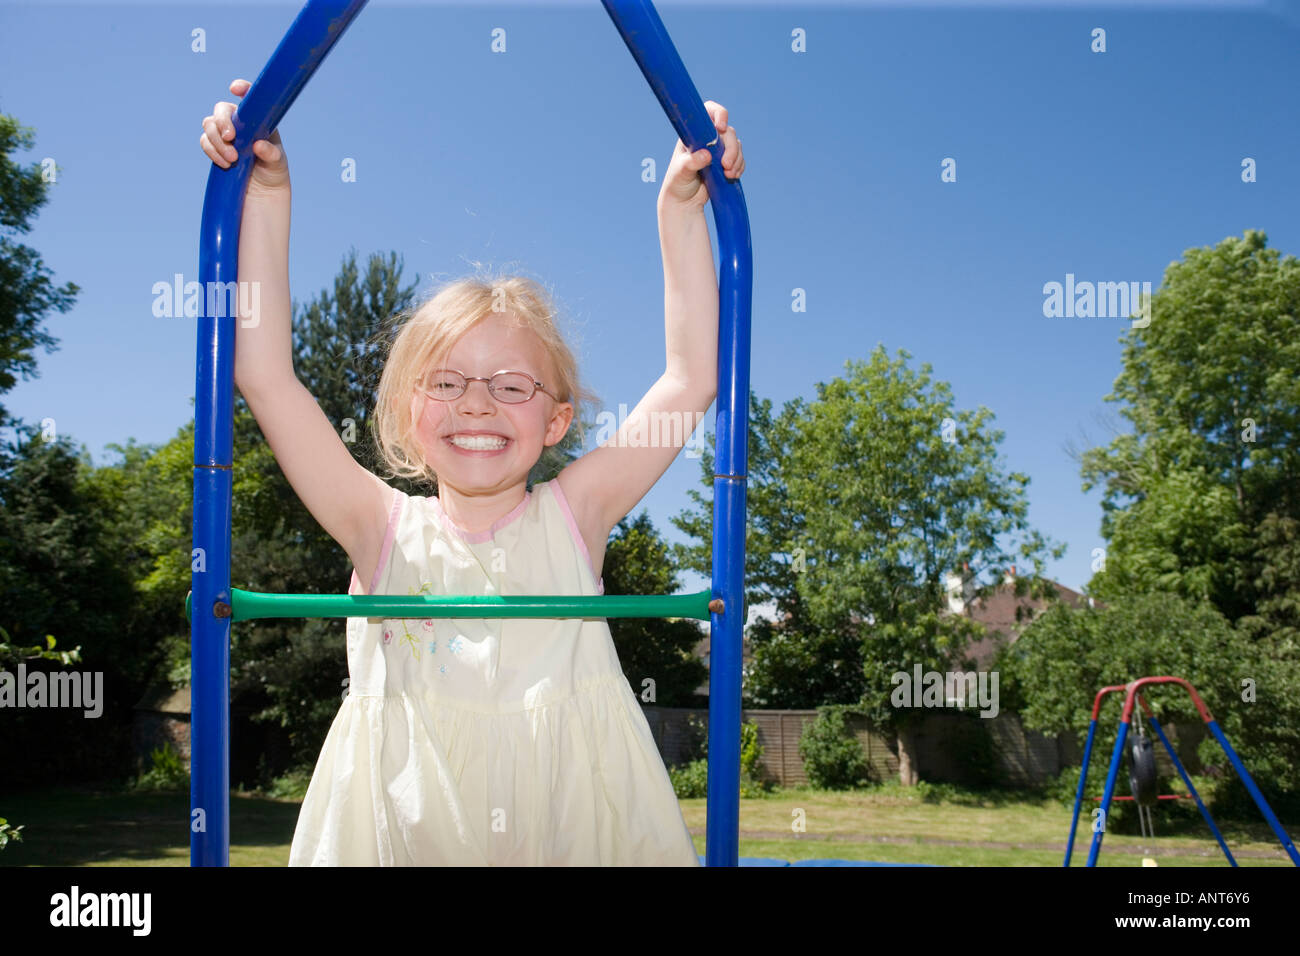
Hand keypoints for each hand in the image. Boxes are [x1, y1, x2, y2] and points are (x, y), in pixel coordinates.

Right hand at [199, 78, 288, 192]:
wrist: (262, 193)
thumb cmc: (273, 172)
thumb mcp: (278, 163)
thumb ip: (271, 154)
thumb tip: (258, 145)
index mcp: (257, 119)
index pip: (248, 97)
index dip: (241, 88)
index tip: (235, 88)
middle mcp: (239, 123)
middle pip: (221, 110)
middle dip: (222, 121)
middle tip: (230, 137)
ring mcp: (225, 134)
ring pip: (209, 125)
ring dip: (217, 141)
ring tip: (233, 159)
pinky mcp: (214, 148)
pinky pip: (205, 142)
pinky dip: (212, 151)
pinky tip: (225, 164)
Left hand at [659, 101, 743, 211]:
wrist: (684, 202)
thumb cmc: (677, 183)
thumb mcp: (680, 172)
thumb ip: (691, 162)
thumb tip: (706, 155)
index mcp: (694, 133)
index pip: (709, 112)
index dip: (719, 114)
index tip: (721, 128)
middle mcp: (708, 138)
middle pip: (728, 132)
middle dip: (731, 148)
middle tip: (726, 165)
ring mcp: (718, 150)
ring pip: (736, 146)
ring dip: (737, 160)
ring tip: (729, 175)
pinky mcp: (725, 163)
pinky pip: (739, 159)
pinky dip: (739, 167)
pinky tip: (732, 177)